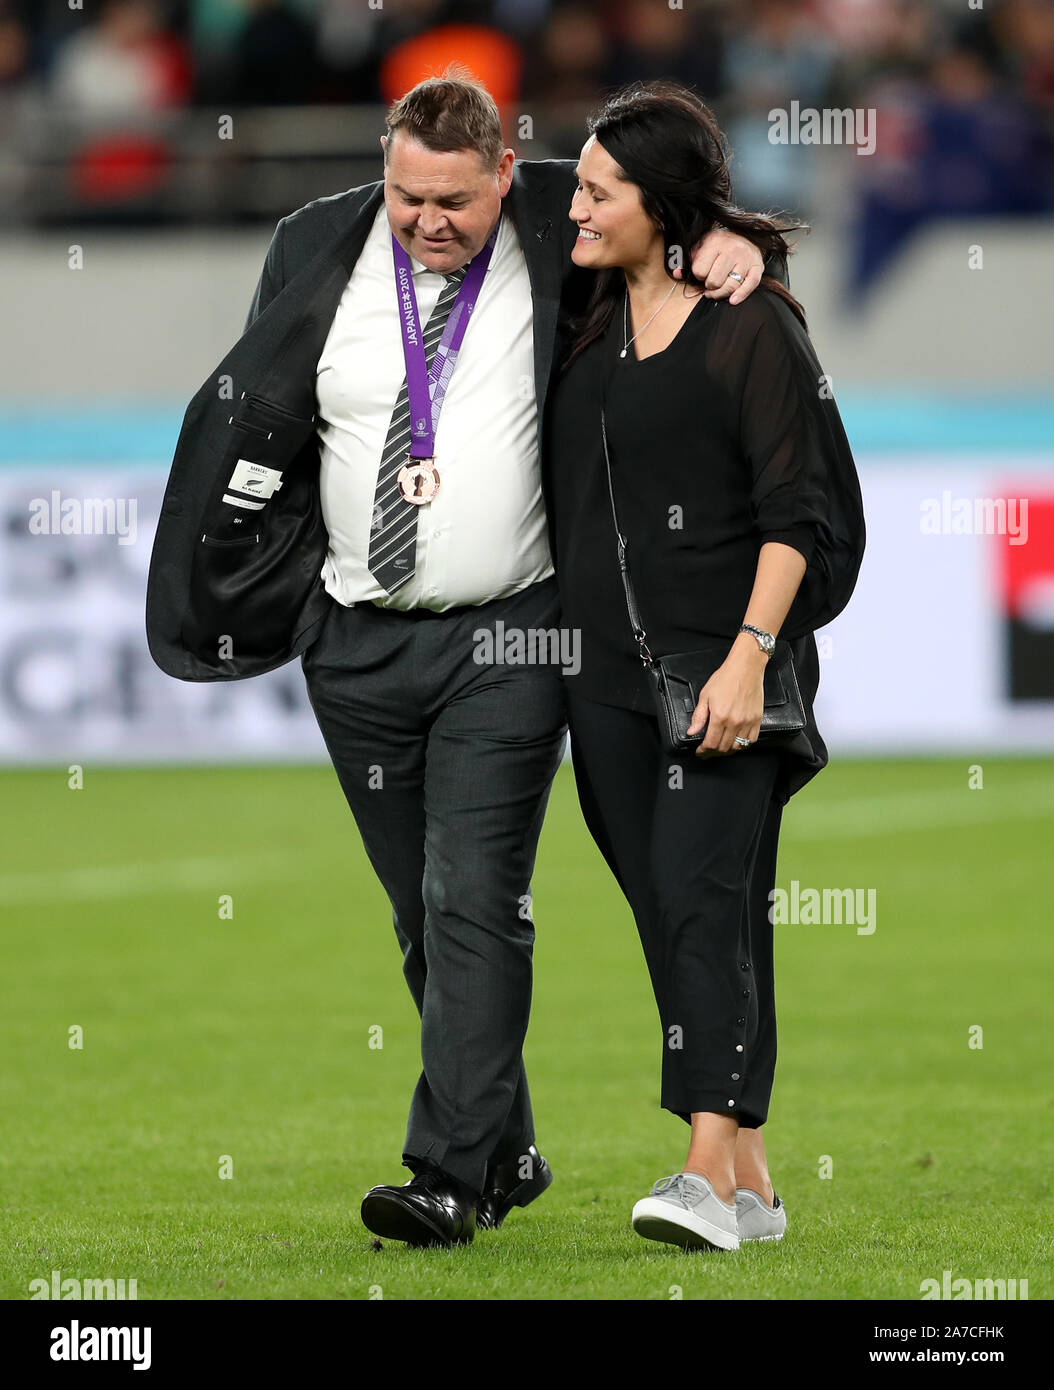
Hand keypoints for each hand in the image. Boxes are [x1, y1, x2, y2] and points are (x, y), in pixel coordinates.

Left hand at [680, 228, 763, 304]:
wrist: (746, 236)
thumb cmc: (720, 245)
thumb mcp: (701, 246)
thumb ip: (687, 260)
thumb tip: (676, 273)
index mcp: (715, 242)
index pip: (700, 270)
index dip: (698, 275)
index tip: (702, 272)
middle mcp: (732, 249)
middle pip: (714, 281)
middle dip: (710, 285)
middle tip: (711, 281)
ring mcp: (745, 259)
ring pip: (730, 286)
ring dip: (721, 293)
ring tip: (716, 291)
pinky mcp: (757, 267)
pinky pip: (749, 285)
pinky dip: (740, 295)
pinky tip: (733, 300)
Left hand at [686, 637, 766, 757]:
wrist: (745, 668)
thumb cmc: (726, 679)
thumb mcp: (705, 696)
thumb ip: (699, 716)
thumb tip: (691, 731)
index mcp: (720, 716)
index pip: (710, 743)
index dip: (703, 751)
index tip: (700, 752)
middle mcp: (734, 722)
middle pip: (723, 748)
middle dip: (713, 752)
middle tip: (708, 751)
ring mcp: (747, 722)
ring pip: (737, 747)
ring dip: (727, 751)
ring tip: (720, 748)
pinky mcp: (757, 720)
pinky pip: (751, 740)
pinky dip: (742, 745)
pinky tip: (735, 742)